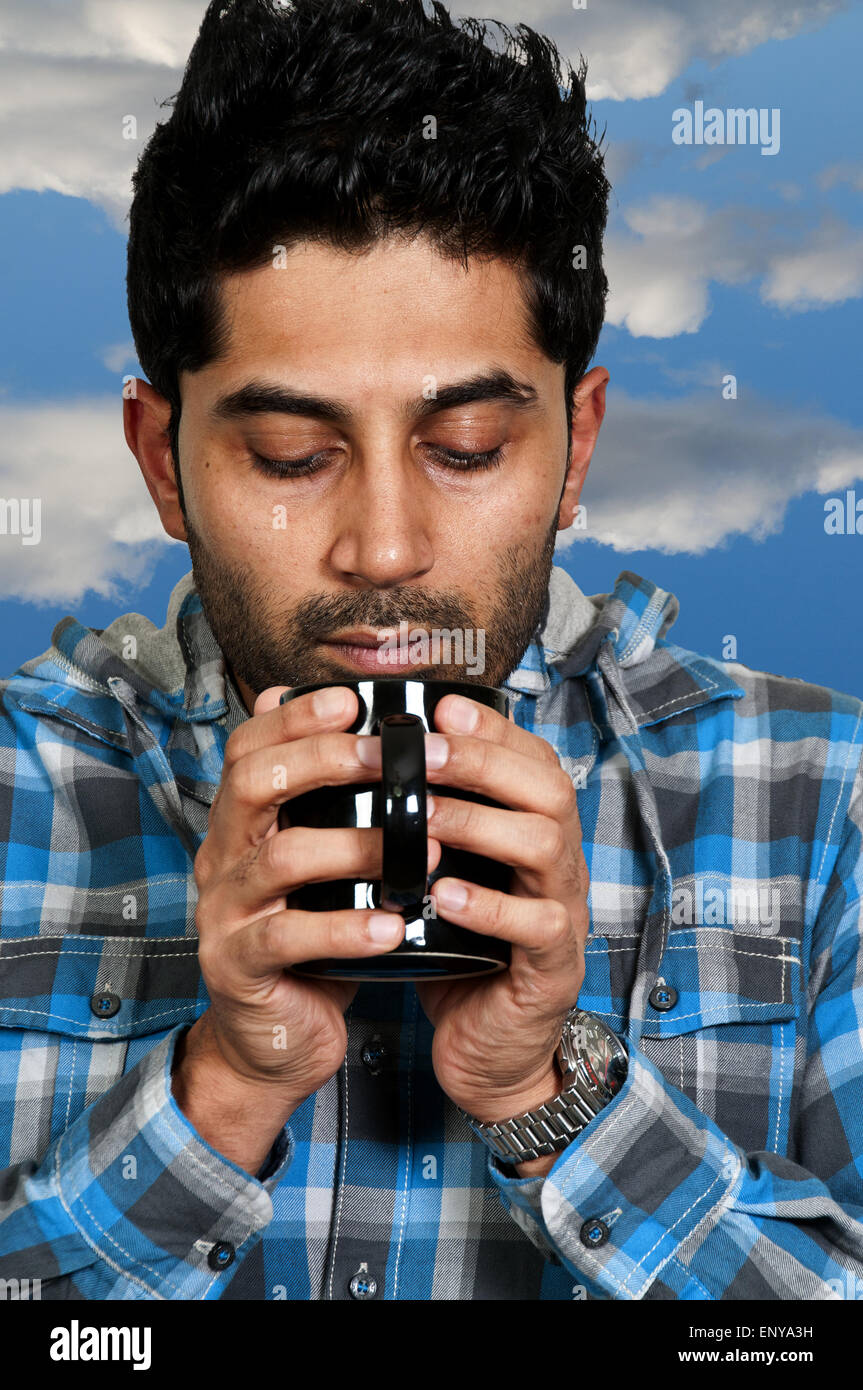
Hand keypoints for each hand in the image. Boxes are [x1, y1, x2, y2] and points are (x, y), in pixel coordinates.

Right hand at [189, 684, 416, 1110]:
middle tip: (389, 758)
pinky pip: (288, 938)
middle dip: (323, 761)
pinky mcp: (239, 967)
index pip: (249, 749)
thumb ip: (326, 807)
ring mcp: (224, 913)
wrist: (273, 1038)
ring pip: (280, 859)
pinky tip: (393, 928)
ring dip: (355, 847)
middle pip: (253, 785)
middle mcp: (221, 858)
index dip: (294, 718)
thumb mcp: (317, 867)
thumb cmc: (308, 939)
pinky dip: (346, 929)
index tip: (351, 700)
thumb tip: (350, 730)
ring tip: (419, 850)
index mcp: (240, 826)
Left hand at [413, 692, 589, 1129]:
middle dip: (484, 761)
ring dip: (482, 823)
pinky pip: (537, 926)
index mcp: (534, 831)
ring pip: (546, 846)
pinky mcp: (551, 968)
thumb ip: (424, 822)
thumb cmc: (459, 950)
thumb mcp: (442, 875)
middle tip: (424, 752)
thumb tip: (364, 758)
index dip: (491, 729)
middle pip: (547, 788)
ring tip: (425, 819)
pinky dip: (490, 906)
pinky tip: (445, 896)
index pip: (531, 758)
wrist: (489, 1048)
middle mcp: (558, 862)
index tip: (439, 708)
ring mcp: (561, 912)